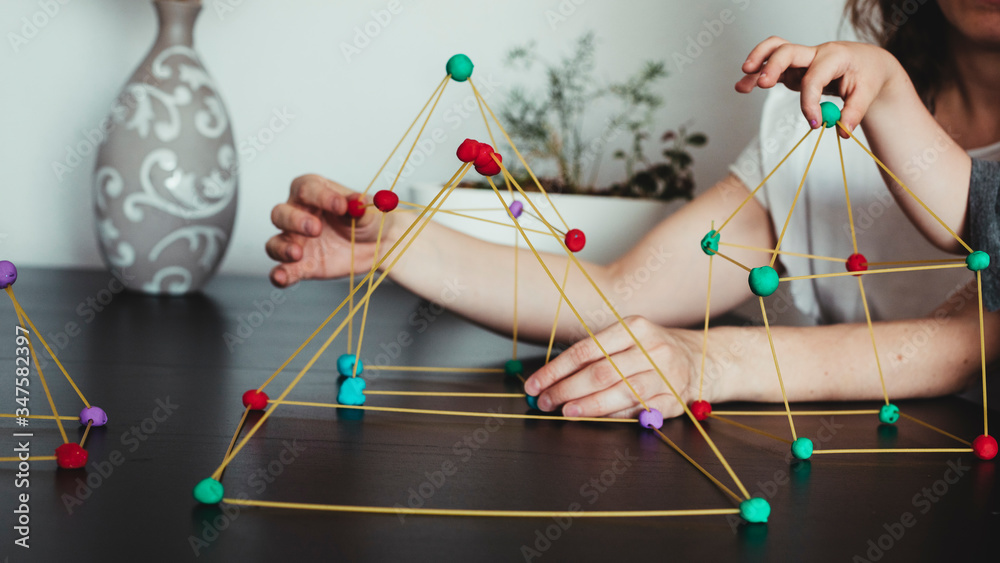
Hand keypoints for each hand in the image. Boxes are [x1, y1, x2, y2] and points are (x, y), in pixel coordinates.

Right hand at [266, 174, 397, 286]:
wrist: (375, 246)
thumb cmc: (366, 220)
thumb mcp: (368, 212)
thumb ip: (360, 207)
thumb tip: (356, 202)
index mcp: (314, 192)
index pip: (307, 189)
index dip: (321, 197)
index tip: (341, 206)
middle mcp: (298, 214)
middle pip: (281, 213)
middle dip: (294, 221)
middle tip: (316, 229)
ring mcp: (296, 241)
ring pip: (275, 242)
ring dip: (282, 248)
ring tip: (297, 254)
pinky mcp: (300, 265)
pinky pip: (283, 270)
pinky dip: (280, 274)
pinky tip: (282, 277)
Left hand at [523, 316, 706, 418]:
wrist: (703, 360)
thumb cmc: (653, 350)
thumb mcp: (629, 338)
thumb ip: (597, 352)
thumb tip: (552, 376)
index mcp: (634, 328)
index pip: (586, 350)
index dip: (556, 370)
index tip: (535, 384)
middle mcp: (651, 349)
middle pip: (600, 373)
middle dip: (565, 390)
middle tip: (544, 401)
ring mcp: (665, 375)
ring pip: (619, 393)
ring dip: (586, 406)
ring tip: (564, 411)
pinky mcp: (674, 400)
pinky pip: (638, 411)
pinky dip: (614, 416)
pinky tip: (595, 419)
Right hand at [735, 37, 905, 136]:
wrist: (867, 63)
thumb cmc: (866, 75)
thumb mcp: (867, 94)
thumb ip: (854, 113)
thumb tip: (842, 132)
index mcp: (834, 56)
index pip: (814, 78)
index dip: (810, 103)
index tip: (815, 123)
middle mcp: (814, 53)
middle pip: (787, 51)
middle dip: (773, 66)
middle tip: (763, 85)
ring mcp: (801, 59)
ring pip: (773, 50)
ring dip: (757, 64)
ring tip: (742, 86)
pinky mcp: (792, 68)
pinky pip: (770, 65)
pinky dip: (756, 74)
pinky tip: (742, 87)